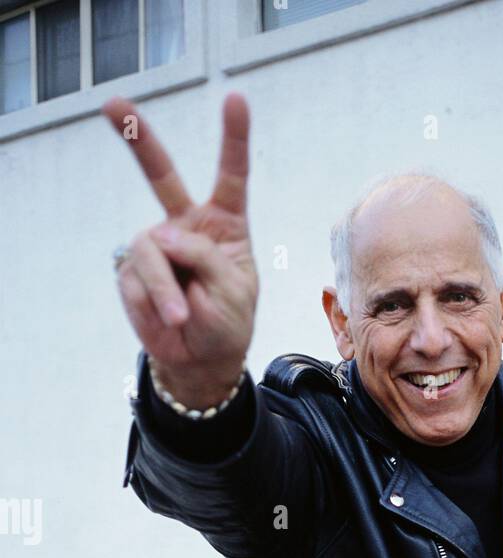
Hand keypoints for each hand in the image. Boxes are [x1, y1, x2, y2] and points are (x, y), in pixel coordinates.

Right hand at [102, 92, 258, 406]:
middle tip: (111, 105)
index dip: (233, 138)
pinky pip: (136, 279)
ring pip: (151, 248)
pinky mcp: (133, 270)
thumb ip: (206, 259)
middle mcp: (187, 225)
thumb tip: (160, 237)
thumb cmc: (227, 323)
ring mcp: (156, 245)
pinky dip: (153, 303)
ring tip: (180, 316)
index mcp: (225, 223)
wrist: (201, 359)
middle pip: (161, 174)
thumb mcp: (235, 293)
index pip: (231, 175)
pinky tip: (168, 318)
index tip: (234, 98)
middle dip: (136, 137)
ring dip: (164, 286)